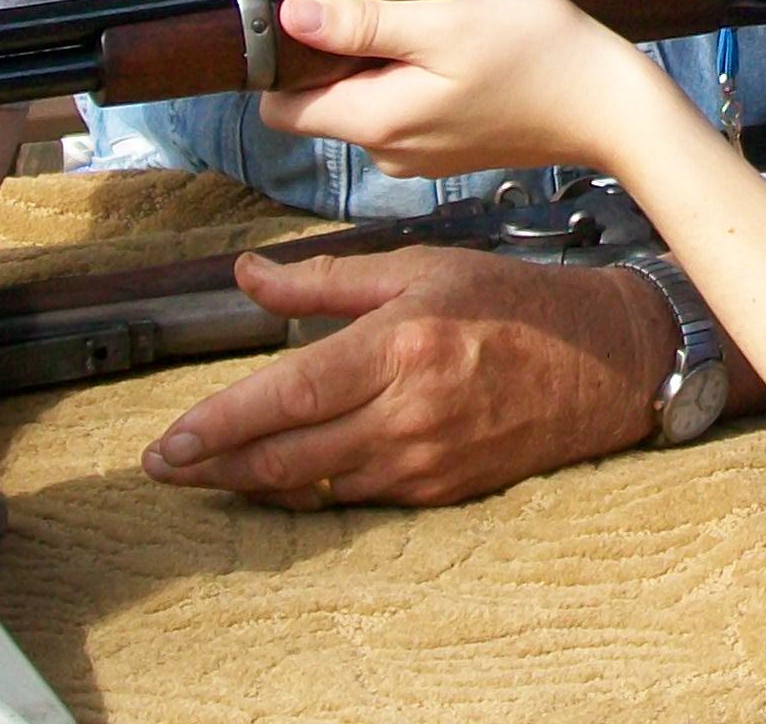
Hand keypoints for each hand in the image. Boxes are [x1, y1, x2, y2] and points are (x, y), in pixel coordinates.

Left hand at [142, 244, 674, 507]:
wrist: (602, 363)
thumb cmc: (510, 302)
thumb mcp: (417, 268)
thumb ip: (324, 281)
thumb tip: (247, 276)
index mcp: (398, 345)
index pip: (285, 396)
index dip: (217, 425)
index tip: (166, 443)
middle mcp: (407, 412)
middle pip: (284, 457)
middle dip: (212, 467)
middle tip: (162, 467)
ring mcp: (424, 460)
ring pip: (313, 487)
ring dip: (252, 482)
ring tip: (207, 471)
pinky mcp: (439, 490)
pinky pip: (354, 497)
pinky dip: (308, 489)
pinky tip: (279, 475)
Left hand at [258, 0, 680, 179]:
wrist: (612, 108)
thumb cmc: (538, 57)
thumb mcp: (445, 24)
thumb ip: (364, 24)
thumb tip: (290, 18)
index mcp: (377, 123)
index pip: (282, 108)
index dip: (284, 61)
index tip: (318, 18)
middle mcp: (389, 152)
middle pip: (323, 103)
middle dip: (340, 55)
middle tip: (395, 14)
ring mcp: (420, 156)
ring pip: (365, 103)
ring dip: (383, 63)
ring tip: (436, 31)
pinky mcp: (448, 149)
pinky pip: (402, 111)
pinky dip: (414, 79)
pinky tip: (457, 56)